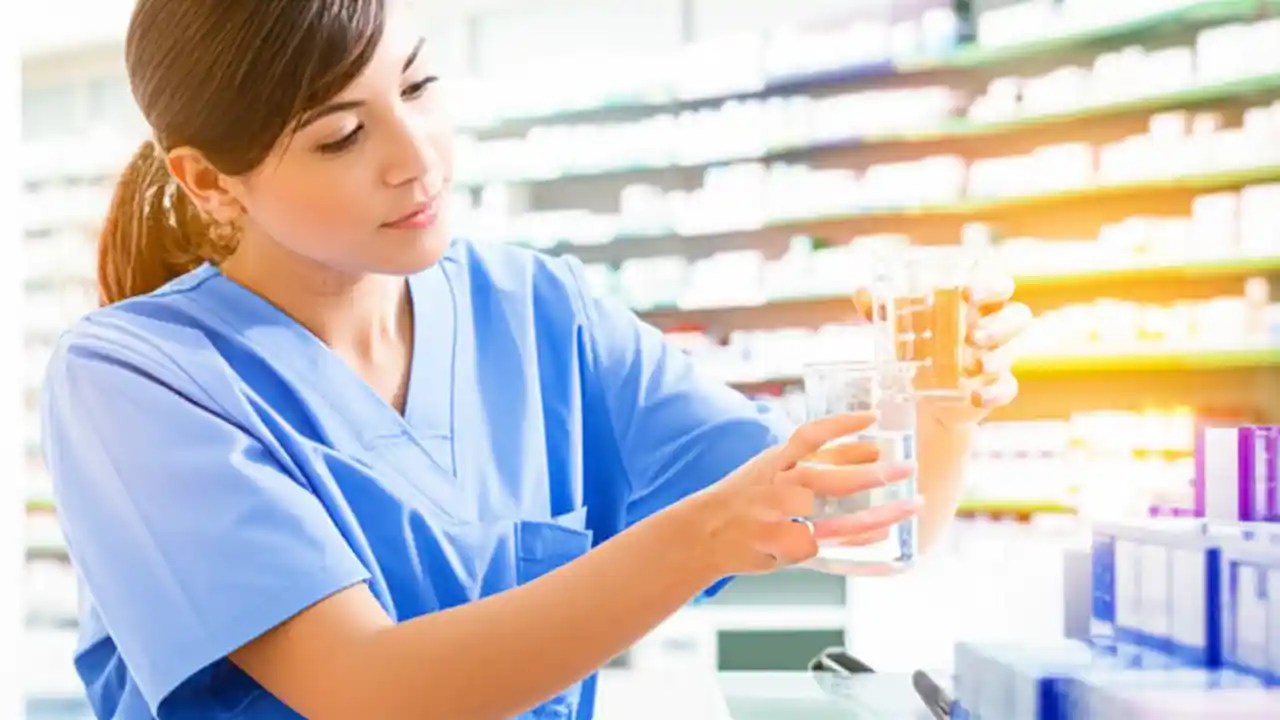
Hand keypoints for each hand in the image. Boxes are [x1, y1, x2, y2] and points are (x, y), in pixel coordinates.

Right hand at [678, 413, 917, 576]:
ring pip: (833, 519)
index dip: (842, 425)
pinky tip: (881, 534)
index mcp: (776, 461)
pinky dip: (857, 539)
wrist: (703, 533)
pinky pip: (829, 544)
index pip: (809, 436)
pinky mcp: (783, 547)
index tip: (873, 418)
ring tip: (909, 504)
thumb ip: (819, 460)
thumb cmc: (746, 498)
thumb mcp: (775, 467)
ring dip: (875, 513)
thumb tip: (870, 452)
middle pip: (825, 477)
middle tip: (906, 468)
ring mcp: (778, 520)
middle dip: (868, 474)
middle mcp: (776, 487)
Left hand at [854, 273, 1032, 426]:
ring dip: (997, 356)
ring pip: (1013, 351)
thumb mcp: (902, 330)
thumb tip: (860, 292)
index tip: (968, 292)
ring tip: (973, 364)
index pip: (999, 285)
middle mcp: (994, 328)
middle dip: (1000, 324)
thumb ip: (884, 312)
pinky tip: (976, 397)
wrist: (927, 397)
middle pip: (1017, 315)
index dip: (990, 286)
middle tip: (973, 334)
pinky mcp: (998, 386)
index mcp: (978, 305)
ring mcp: (999, 358)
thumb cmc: (921, 349)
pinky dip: (994, 393)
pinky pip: (1008, 388)